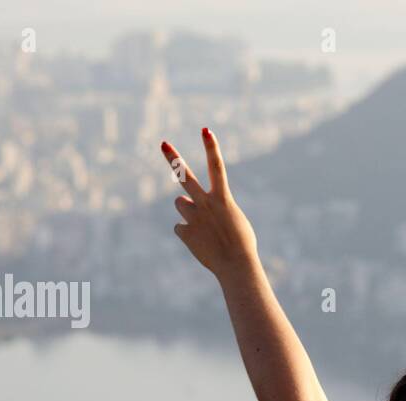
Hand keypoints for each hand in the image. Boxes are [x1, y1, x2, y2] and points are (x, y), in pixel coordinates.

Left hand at [161, 129, 258, 279]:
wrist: (236, 265)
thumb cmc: (242, 244)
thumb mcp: (234, 220)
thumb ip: (215, 207)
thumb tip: (192, 204)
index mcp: (223, 198)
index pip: (217, 166)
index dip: (211, 147)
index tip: (205, 130)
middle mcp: (205, 203)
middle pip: (186, 177)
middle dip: (174, 159)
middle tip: (163, 144)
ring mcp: (193, 217)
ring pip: (180, 204)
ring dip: (188, 210)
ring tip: (202, 226)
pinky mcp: (184, 232)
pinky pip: (181, 228)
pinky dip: (189, 234)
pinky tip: (200, 243)